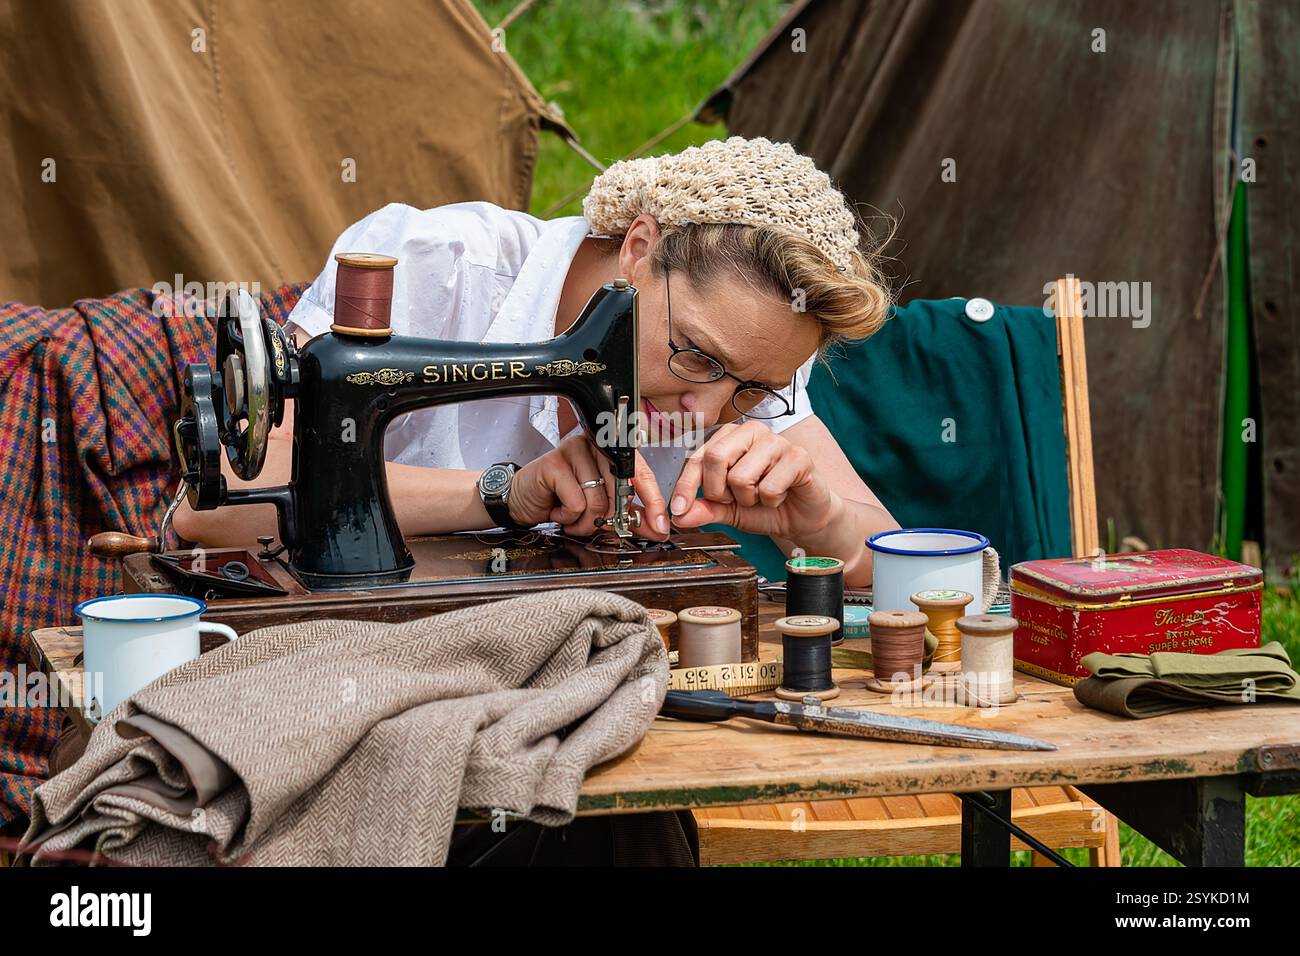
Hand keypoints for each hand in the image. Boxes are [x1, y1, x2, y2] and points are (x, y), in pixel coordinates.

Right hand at [508, 435, 670, 538]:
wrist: (523, 500)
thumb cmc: (560, 499)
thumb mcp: (600, 508)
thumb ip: (628, 515)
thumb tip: (656, 528)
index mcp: (610, 451)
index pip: (641, 474)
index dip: (652, 503)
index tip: (660, 526)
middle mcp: (594, 444)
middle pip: (620, 491)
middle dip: (609, 519)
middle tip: (592, 524)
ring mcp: (574, 450)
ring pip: (598, 500)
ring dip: (585, 520)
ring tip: (571, 516)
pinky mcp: (555, 463)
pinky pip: (577, 502)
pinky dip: (568, 516)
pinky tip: (557, 508)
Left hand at [668, 420, 840, 539]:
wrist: (802, 518)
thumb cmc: (766, 507)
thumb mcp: (729, 511)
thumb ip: (705, 509)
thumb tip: (680, 515)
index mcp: (730, 438)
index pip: (697, 458)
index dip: (686, 485)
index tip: (678, 509)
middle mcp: (751, 432)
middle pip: (715, 458)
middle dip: (720, 492)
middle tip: (736, 499)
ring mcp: (776, 441)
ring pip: (740, 476)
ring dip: (749, 498)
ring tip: (762, 496)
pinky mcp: (798, 456)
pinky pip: (769, 486)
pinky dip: (772, 500)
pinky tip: (781, 495)